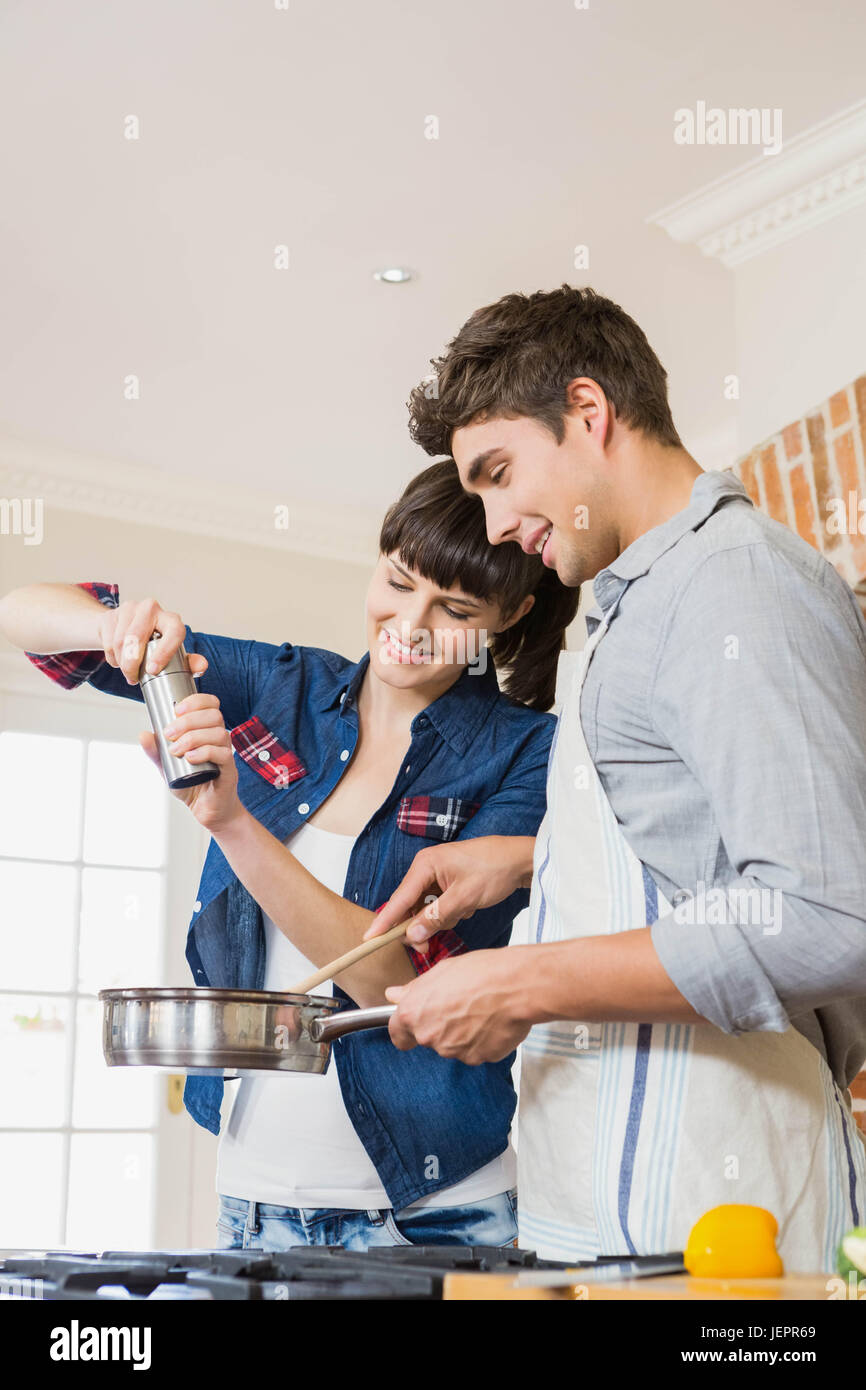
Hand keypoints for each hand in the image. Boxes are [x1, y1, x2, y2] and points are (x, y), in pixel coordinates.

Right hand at [97, 596, 207, 684]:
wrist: (127, 629)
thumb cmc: (154, 644)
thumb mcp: (174, 653)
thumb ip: (189, 662)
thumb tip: (201, 666)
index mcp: (171, 619)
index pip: (174, 632)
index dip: (164, 652)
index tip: (153, 670)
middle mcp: (151, 609)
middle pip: (137, 638)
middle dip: (132, 664)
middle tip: (134, 678)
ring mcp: (130, 608)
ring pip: (120, 642)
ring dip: (122, 663)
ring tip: (128, 671)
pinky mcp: (111, 614)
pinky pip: (108, 642)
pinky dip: (112, 657)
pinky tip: (118, 660)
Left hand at [139, 692, 241, 831]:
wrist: (206, 810)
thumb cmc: (191, 785)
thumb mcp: (168, 767)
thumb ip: (156, 752)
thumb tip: (144, 735)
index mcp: (207, 731)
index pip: (210, 705)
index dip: (196, 701)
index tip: (177, 709)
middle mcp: (220, 739)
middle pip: (214, 715)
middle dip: (189, 721)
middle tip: (169, 734)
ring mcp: (226, 753)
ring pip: (218, 733)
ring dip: (194, 738)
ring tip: (176, 750)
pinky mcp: (229, 770)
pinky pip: (223, 754)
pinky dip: (205, 752)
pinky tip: (190, 757)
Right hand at [362, 835, 534, 946]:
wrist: (520, 860)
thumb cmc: (494, 870)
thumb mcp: (464, 898)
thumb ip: (436, 917)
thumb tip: (413, 935)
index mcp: (425, 865)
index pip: (399, 898)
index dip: (384, 921)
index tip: (369, 938)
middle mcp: (426, 868)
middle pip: (410, 907)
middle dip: (421, 926)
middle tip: (428, 946)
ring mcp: (437, 875)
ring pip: (425, 909)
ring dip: (440, 919)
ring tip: (464, 911)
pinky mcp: (447, 882)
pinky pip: (438, 905)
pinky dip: (450, 913)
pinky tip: (467, 907)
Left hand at [383, 947, 533, 1063]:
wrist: (516, 986)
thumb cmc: (480, 972)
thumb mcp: (441, 971)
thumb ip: (414, 989)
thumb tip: (395, 995)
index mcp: (414, 1013)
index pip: (398, 1034)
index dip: (405, 1030)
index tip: (412, 1027)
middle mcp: (430, 1036)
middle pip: (428, 1037)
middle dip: (440, 1025)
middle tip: (460, 1004)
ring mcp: (454, 1050)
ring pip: (453, 1045)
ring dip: (462, 1033)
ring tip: (481, 1009)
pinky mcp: (478, 1058)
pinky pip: (475, 1051)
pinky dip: (482, 1040)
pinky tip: (492, 1021)